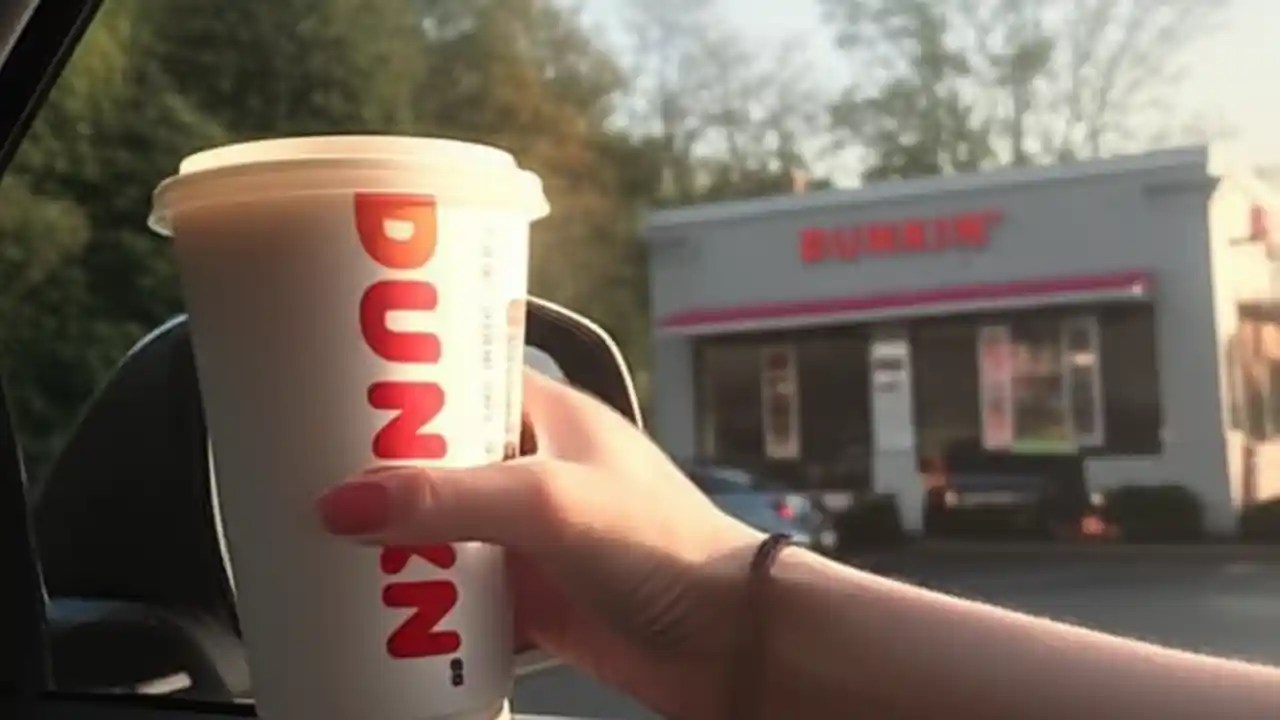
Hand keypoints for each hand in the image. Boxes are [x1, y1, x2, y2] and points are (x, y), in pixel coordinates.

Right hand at [315, 370, 763, 718]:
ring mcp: (531, 534)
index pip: (460, 377)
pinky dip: (421, 598)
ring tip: (328, 539)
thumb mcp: (551, 502)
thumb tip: (348, 503)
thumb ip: (449, 498)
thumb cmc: (670, 547)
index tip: (337, 387)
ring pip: (441, 528)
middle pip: (436, 458)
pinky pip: (457, 590)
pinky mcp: (530, 594)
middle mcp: (535, 469)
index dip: (402, 382)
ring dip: (396, 539)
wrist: (725, 642)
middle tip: (313, 473)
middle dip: (381, 471)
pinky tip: (378, 602)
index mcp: (548, 417)